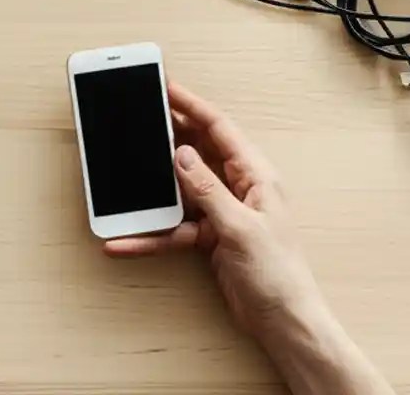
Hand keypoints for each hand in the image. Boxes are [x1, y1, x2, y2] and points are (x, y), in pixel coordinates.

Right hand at [105, 83, 393, 393]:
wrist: (284, 321)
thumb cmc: (278, 273)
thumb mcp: (239, 226)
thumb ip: (207, 189)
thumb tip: (180, 154)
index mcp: (256, 176)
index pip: (219, 129)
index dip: (191, 106)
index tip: (165, 88)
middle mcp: (240, 188)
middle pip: (197, 152)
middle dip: (167, 135)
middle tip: (137, 118)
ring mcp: (223, 212)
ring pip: (181, 190)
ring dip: (154, 187)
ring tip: (125, 170)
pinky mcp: (211, 237)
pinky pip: (175, 228)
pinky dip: (152, 234)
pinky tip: (126, 240)